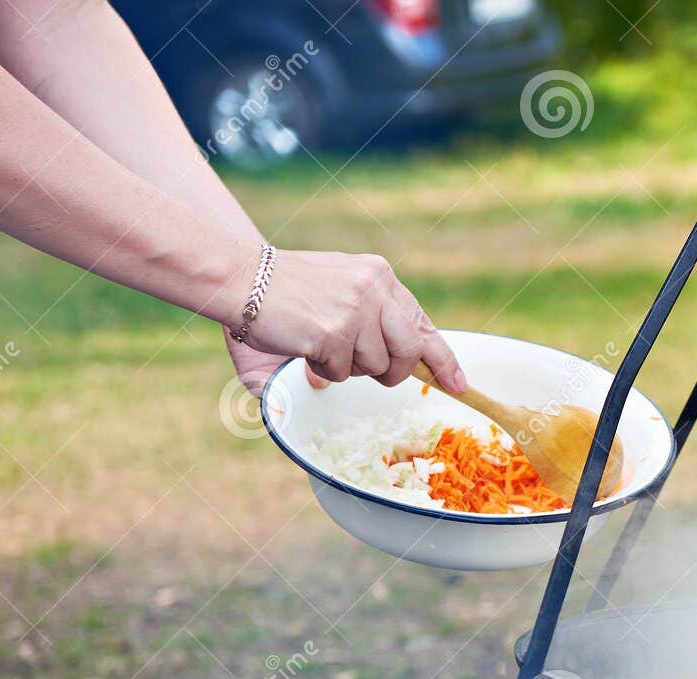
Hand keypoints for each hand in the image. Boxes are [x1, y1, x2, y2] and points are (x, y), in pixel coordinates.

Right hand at [235, 249, 467, 392]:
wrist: (236, 278)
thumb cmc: (283, 294)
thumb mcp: (339, 298)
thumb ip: (372, 329)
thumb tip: (401, 371)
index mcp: (379, 276)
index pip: (422, 323)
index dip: (442, 359)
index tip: (459, 384)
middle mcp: (375, 288)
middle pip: (409, 352)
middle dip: (391, 371)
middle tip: (361, 366)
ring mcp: (356, 309)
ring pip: (376, 367)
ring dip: (348, 368)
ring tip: (319, 341)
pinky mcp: (334, 331)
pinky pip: (342, 373)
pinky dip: (323, 369)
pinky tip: (304, 345)